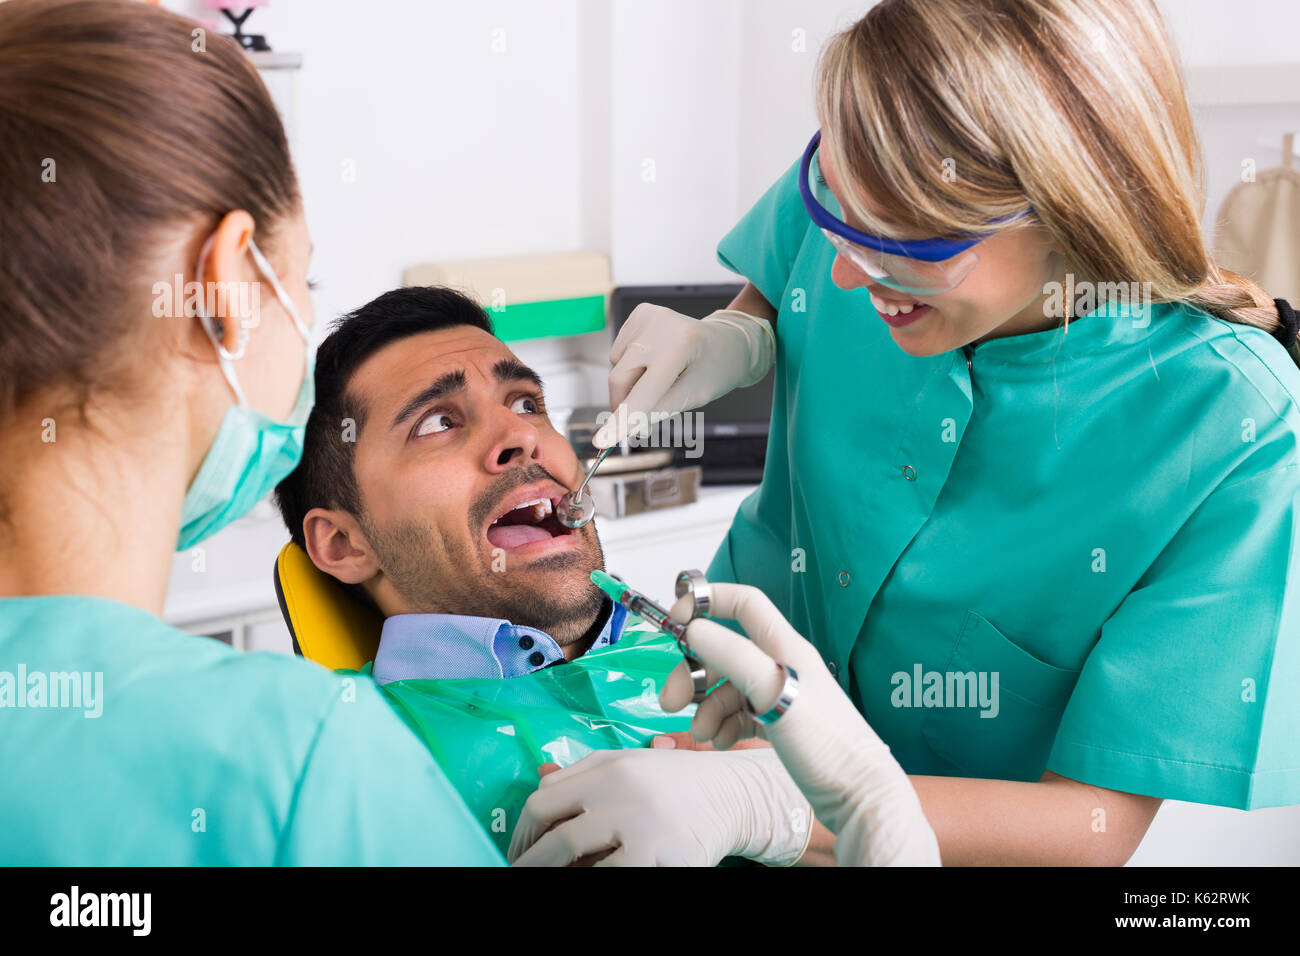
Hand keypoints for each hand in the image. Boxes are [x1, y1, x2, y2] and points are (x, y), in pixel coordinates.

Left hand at [508, 748, 811, 866]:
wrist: (735, 794)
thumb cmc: (675, 781)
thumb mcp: (629, 762)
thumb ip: (583, 771)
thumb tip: (539, 779)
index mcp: (608, 769)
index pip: (543, 802)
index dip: (522, 834)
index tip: (520, 851)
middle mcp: (623, 796)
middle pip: (557, 841)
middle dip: (533, 865)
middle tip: (524, 873)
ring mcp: (646, 830)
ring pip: (583, 867)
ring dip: (564, 876)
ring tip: (561, 878)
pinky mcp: (665, 858)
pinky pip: (616, 876)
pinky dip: (602, 876)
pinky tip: (601, 874)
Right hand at [592, 304, 774, 447]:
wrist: (725, 341)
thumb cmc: (714, 370)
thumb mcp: (695, 396)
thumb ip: (658, 411)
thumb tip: (622, 427)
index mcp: (680, 345)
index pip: (644, 392)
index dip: (622, 420)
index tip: (602, 442)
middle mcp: (660, 324)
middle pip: (620, 379)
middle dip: (624, 405)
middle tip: (639, 423)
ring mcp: (648, 314)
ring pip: (616, 367)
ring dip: (630, 383)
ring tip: (661, 380)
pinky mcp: (640, 312)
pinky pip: (620, 352)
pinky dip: (632, 364)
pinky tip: (654, 361)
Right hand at [660, 583, 940, 866]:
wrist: (859, 796)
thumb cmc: (827, 743)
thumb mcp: (774, 691)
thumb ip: (732, 655)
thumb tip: (694, 629)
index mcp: (785, 647)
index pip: (743, 604)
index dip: (708, 603)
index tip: (675, 621)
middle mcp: (781, 667)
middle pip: (723, 652)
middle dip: (692, 673)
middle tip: (669, 702)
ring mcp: (779, 697)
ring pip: (726, 688)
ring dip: (705, 707)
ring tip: (703, 734)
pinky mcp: (778, 725)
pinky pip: (737, 715)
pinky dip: (722, 725)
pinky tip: (722, 742)